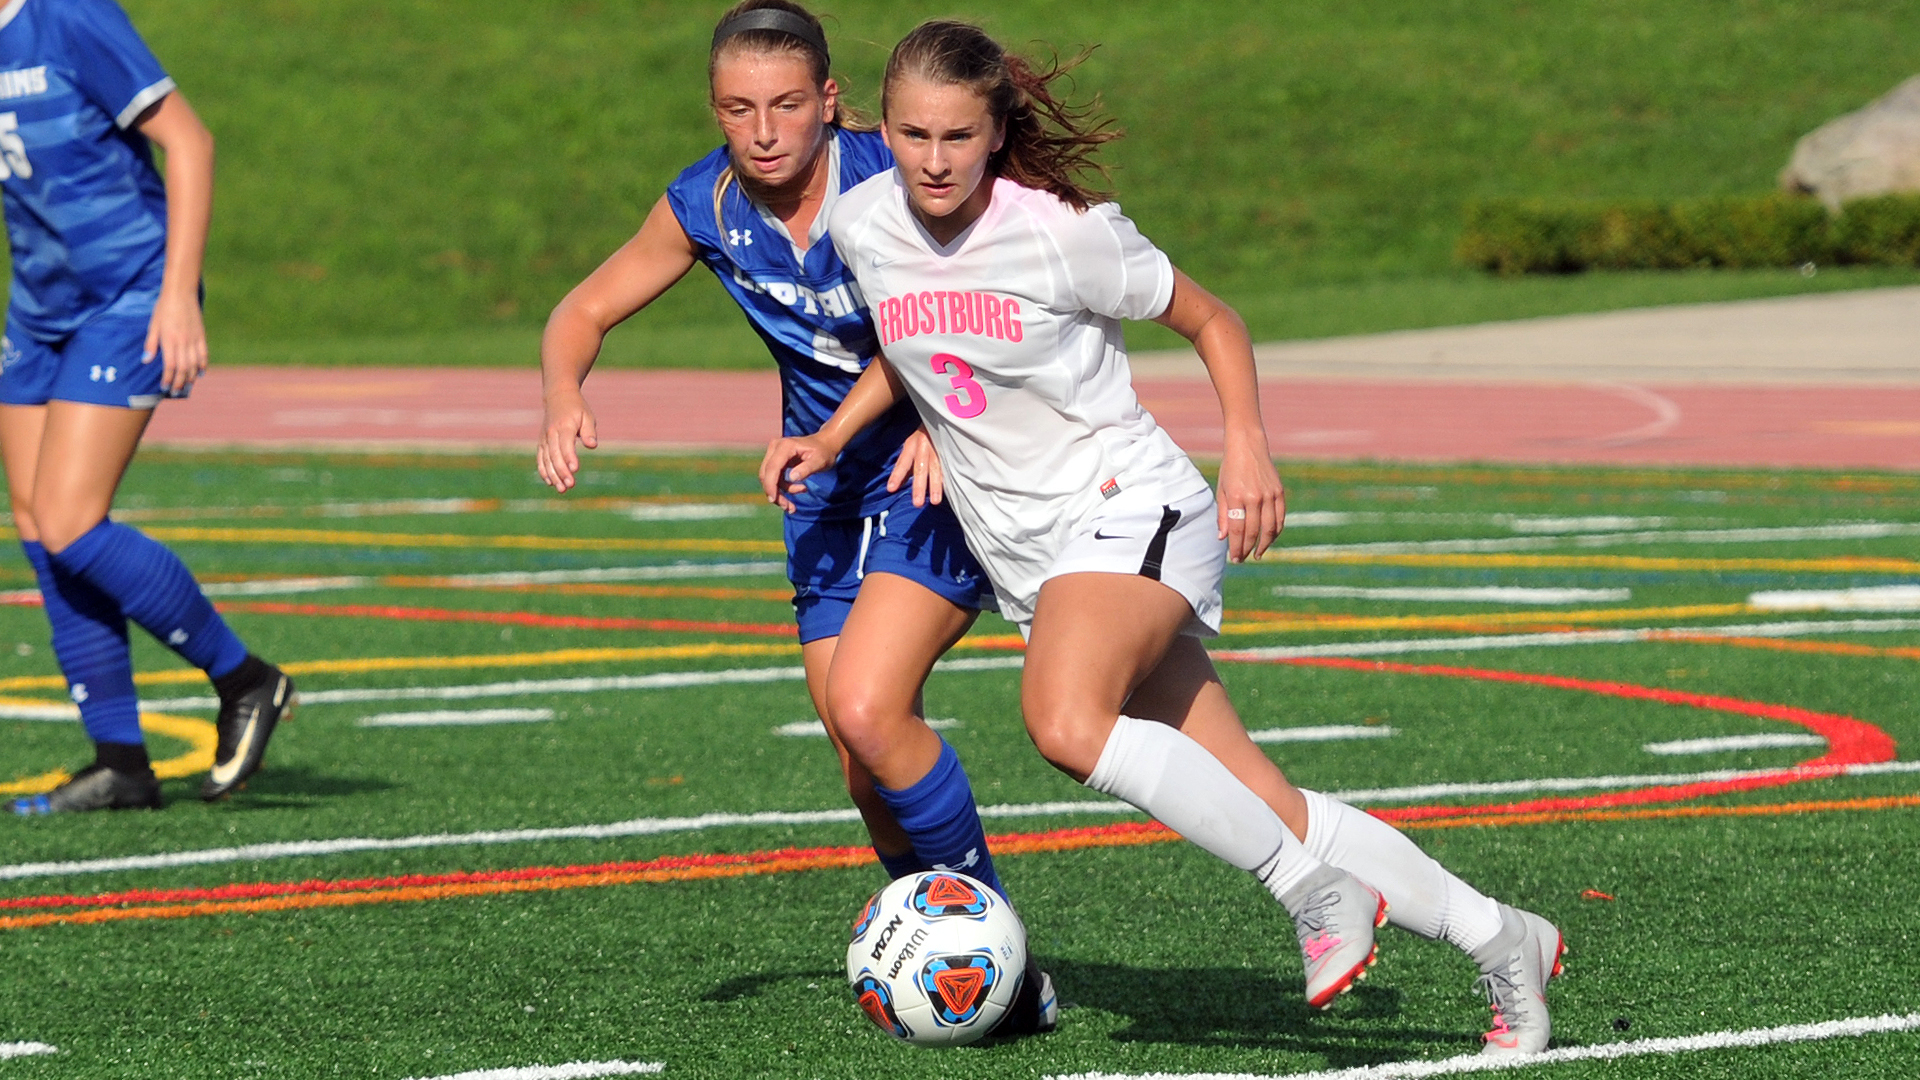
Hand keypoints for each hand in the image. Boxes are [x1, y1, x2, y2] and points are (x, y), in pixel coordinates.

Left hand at [143, 291, 206, 395]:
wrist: (181, 293)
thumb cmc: (163, 308)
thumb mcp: (153, 325)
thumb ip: (151, 344)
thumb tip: (146, 361)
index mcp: (169, 340)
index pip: (170, 365)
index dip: (168, 378)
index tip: (165, 387)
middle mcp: (183, 342)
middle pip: (183, 368)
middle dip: (180, 382)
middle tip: (176, 391)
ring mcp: (194, 339)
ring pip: (194, 364)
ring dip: (191, 376)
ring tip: (186, 384)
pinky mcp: (201, 336)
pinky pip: (204, 354)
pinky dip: (202, 365)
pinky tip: (199, 373)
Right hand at [537, 387, 598, 492]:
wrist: (558, 396)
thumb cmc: (577, 408)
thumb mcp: (587, 416)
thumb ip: (589, 431)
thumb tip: (592, 446)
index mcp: (564, 426)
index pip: (566, 445)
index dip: (569, 458)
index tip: (575, 470)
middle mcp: (551, 433)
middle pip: (555, 455)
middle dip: (562, 471)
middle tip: (570, 485)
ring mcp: (544, 438)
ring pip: (546, 459)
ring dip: (553, 475)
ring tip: (562, 489)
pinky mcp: (541, 442)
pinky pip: (540, 458)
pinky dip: (544, 470)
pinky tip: (550, 483)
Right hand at [759, 434, 839, 512]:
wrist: (824, 444)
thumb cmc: (824, 452)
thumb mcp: (820, 461)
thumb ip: (807, 468)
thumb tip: (792, 478)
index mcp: (785, 446)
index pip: (772, 467)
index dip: (770, 485)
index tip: (774, 500)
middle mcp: (775, 447)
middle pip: (766, 474)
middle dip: (774, 493)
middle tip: (788, 507)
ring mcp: (773, 453)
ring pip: (767, 478)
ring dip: (779, 494)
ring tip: (794, 504)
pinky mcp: (775, 461)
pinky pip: (773, 478)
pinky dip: (781, 489)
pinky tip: (799, 490)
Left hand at [886, 427, 944, 506]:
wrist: (944, 416)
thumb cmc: (924, 435)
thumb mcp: (911, 446)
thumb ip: (905, 465)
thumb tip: (894, 485)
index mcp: (912, 444)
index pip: (903, 462)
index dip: (897, 475)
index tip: (890, 489)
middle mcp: (925, 447)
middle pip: (921, 468)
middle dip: (919, 486)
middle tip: (917, 504)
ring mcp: (939, 449)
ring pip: (937, 469)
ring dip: (936, 486)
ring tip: (935, 501)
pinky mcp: (951, 450)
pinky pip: (949, 466)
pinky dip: (949, 479)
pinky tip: (950, 491)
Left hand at [1215, 430, 1284, 561]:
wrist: (1248, 445)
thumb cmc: (1231, 469)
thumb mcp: (1222, 490)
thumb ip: (1223, 515)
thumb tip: (1223, 538)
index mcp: (1237, 496)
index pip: (1237, 529)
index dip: (1236, 547)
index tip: (1234, 558)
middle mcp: (1255, 497)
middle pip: (1253, 532)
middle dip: (1247, 549)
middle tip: (1242, 559)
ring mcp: (1269, 494)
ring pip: (1269, 528)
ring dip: (1264, 545)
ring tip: (1257, 554)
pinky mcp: (1279, 492)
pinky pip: (1280, 518)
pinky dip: (1275, 532)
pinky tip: (1269, 539)